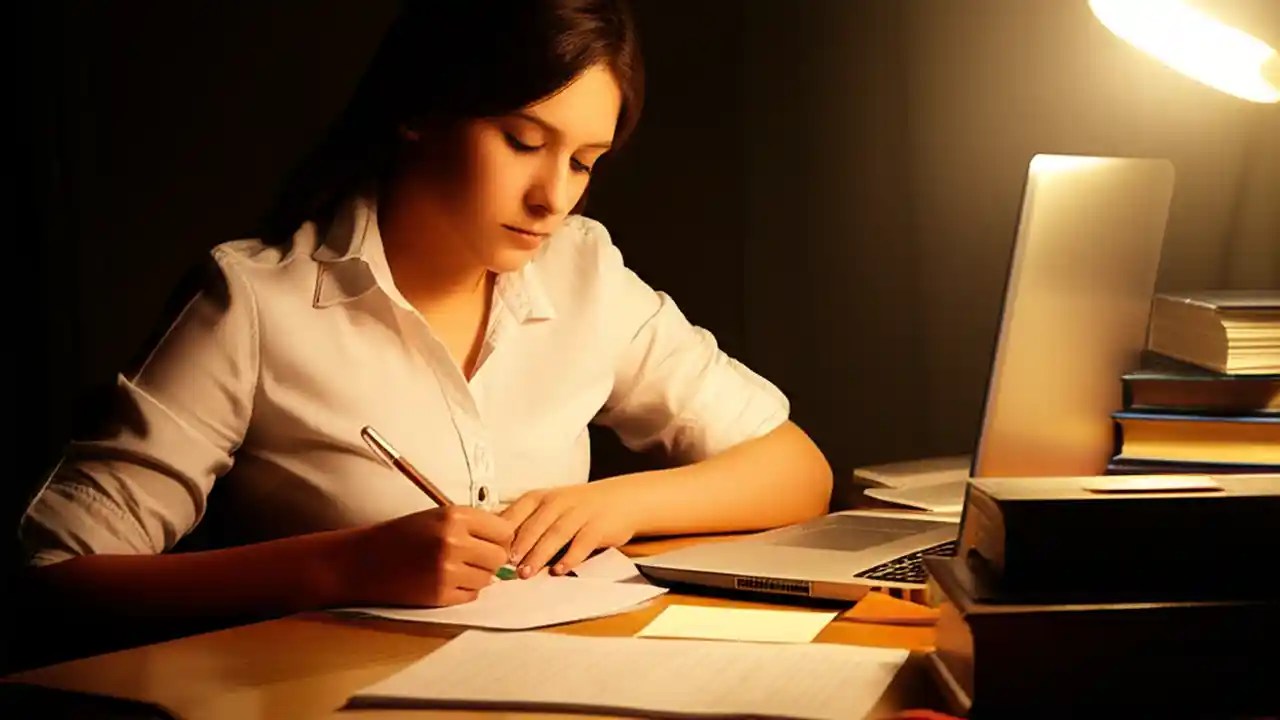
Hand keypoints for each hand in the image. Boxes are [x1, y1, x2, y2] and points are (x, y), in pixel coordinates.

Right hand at [344, 506, 514, 606]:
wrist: (365, 561)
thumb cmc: (403, 536)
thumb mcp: (438, 516)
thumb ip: (473, 524)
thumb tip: (509, 540)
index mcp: (455, 516)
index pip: (504, 530)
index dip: (500, 538)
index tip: (492, 541)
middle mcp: (454, 541)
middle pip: (500, 556)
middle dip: (491, 559)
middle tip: (473, 557)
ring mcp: (448, 570)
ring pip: (489, 579)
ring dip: (477, 576)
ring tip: (454, 568)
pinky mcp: (441, 594)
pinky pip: (472, 595)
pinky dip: (464, 591)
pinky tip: (444, 581)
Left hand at [500, 482, 638, 577]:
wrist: (622, 499)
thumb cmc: (579, 507)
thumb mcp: (550, 506)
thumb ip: (525, 522)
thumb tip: (492, 542)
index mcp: (541, 498)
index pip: (517, 512)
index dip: (503, 531)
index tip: (491, 549)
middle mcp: (559, 502)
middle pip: (535, 525)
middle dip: (519, 546)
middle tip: (505, 565)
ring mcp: (580, 514)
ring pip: (556, 534)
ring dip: (539, 554)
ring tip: (526, 573)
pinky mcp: (598, 527)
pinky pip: (582, 544)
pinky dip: (570, 558)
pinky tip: (559, 571)